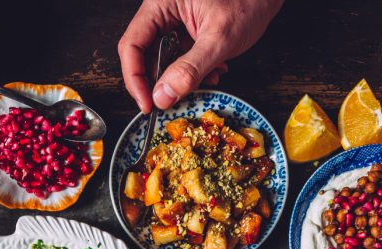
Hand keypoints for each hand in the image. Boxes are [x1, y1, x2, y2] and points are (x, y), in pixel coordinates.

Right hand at [118, 0, 283, 112]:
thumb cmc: (249, 1)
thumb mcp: (219, 39)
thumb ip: (189, 69)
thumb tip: (162, 97)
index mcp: (160, 3)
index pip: (131, 45)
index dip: (135, 79)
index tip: (148, 105)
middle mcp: (163, 11)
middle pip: (144, 54)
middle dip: (161, 81)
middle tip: (172, 102)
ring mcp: (175, 21)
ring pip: (164, 59)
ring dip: (182, 78)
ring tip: (207, 80)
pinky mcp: (188, 30)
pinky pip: (180, 57)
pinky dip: (195, 71)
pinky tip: (214, 71)